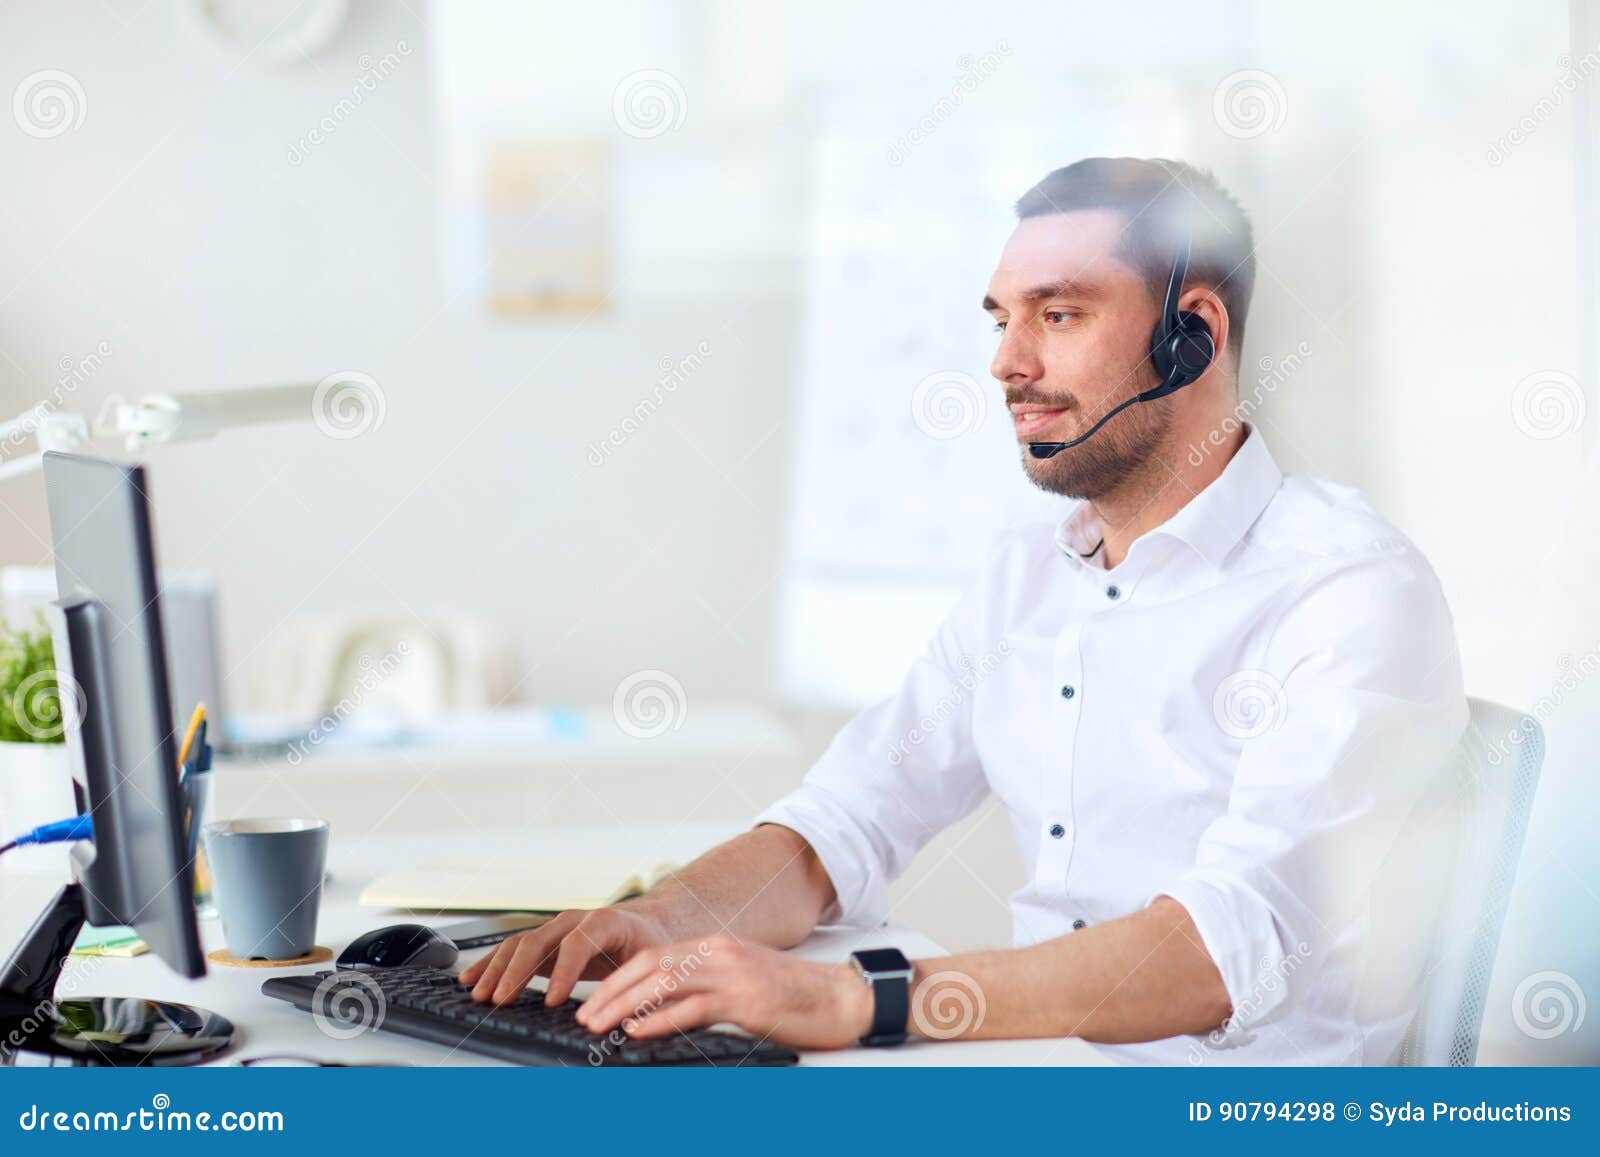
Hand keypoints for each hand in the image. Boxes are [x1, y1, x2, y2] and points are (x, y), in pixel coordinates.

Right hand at [458, 906, 671, 1005]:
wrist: (646, 923)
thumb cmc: (650, 944)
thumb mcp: (655, 964)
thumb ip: (642, 990)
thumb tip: (628, 1021)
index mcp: (606, 922)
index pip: (579, 943)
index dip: (565, 971)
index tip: (555, 1001)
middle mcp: (575, 921)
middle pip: (540, 940)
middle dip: (518, 971)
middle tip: (503, 1000)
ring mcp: (555, 930)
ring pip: (519, 944)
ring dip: (497, 969)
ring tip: (481, 996)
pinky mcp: (544, 943)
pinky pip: (511, 949)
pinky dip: (489, 964)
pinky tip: (470, 980)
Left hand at [575, 933, 873, 1049]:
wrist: (842, 997)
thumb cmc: (796, 996)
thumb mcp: (744, 982)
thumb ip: (707, 988)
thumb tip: (664, 1011)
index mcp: (716, 947)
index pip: (654, 957)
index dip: (619, 980)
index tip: (595, 1002)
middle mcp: (719, 953)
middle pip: (650, 966)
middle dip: (611, 992)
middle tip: (585, 1016)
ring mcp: (732, 974)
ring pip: (663, 983)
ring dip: (625, 1006)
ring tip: (599, 1026)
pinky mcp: (745, 999)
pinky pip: (692, 1008)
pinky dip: (660, 1019)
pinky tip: (638, 1031)